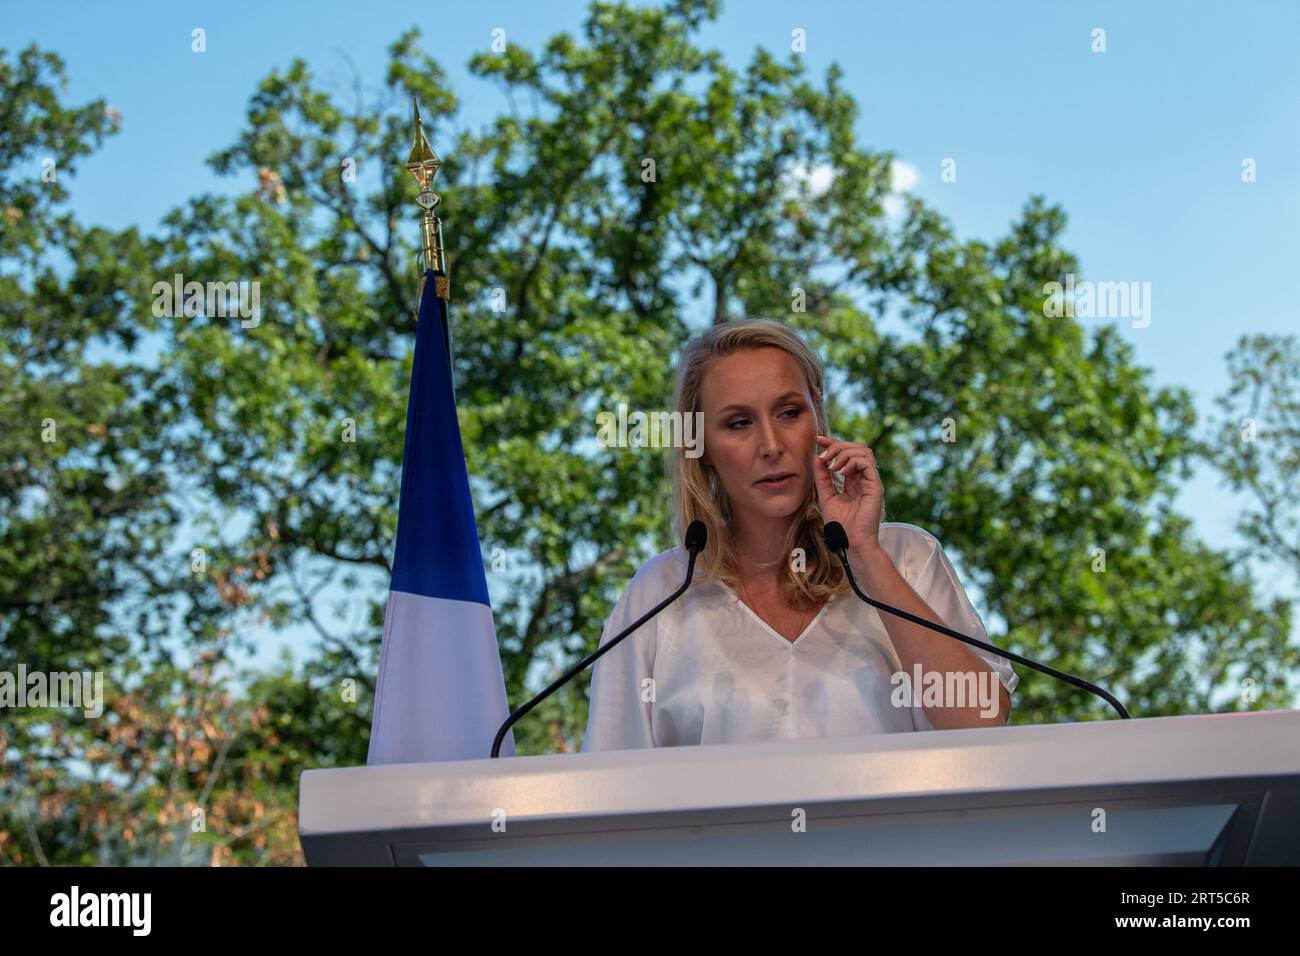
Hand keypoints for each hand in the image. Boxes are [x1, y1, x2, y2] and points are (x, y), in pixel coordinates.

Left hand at [812, 434, 883, 556]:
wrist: (851, 542)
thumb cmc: (841, 524)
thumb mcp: (826, 496)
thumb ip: (823, 478)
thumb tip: (817, 457)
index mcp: (853, 479)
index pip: (846, 453)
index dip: (832, 443)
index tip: (817, 440)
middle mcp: (863, 477)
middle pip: (856, 447)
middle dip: (837, 446)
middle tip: (823, 456)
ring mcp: (871, 480)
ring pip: (863, 451)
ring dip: (843, 453)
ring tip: (832, 467)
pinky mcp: (876, 486)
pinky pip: (867, 463)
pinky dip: (852, 462)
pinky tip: (840, 472)